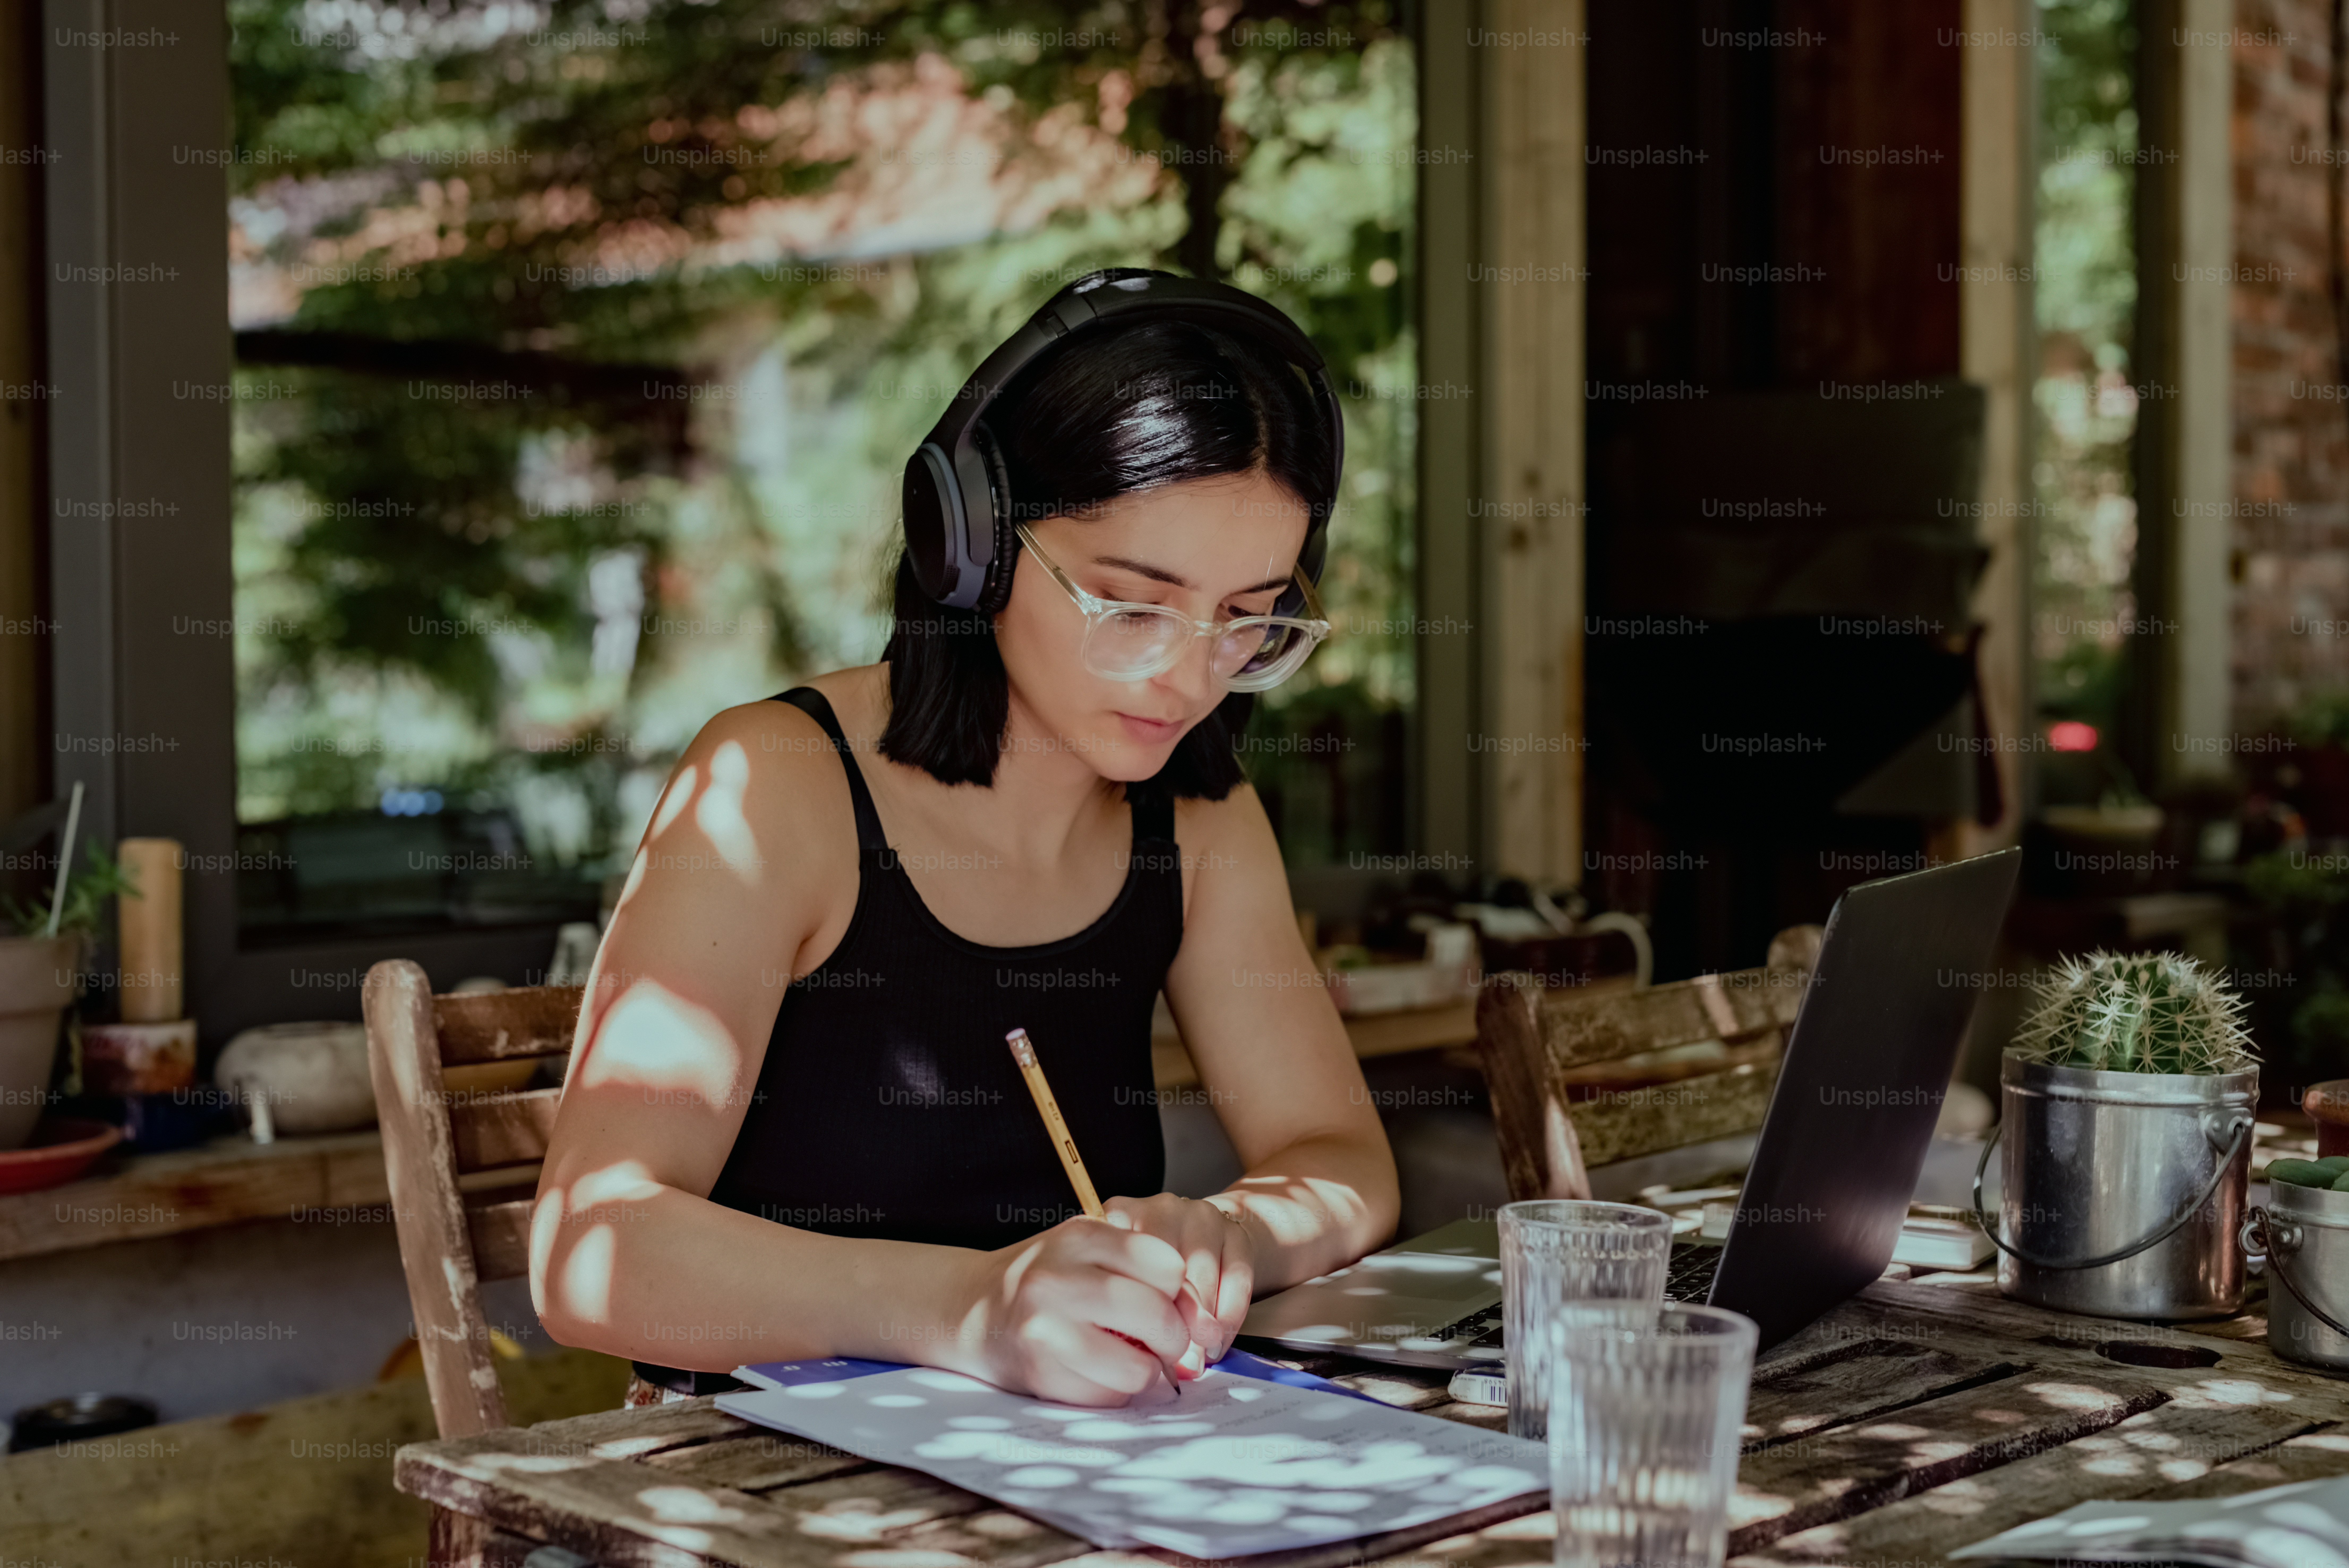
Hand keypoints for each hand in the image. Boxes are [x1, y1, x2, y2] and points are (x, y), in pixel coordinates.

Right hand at [943, 1216, 1194, 1405]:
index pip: (1168, 1267)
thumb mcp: (1090, 1252)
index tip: (1168, 1302)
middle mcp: (1059, 1278)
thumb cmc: (1046, 1280)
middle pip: (1157, 1317)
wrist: (972, 1308)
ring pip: (1138, 1369)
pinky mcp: (1038, 1373)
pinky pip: (1107, 1397)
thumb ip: (1143, 1271)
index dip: (1180, 1292)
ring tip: (1127, 1357)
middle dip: (1173, 1339)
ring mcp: (1044, 1328)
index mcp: (1081, 1237)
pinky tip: (1094, 1371)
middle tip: (1163, 1342)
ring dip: (1145, 1372)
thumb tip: (1203, 1324)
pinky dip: (1113, 1391)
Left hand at [1101, 1193, 1254, 1372]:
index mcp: (1121, 1215)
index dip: (1135, 1312)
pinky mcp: (1236, 1232)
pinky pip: (1236, 1280)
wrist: (1211, 1235)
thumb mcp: (1132, 1279)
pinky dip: (1229, 1318)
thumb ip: (1129, 1306)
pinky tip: (1218, 1342)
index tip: (1142, 1349)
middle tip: (1175, 1365)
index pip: (1124, 1263)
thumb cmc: (1158, 1269)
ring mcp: (1202, 1216)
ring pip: (1201, 1278)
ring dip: (1200, 1327)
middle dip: (1172, 1325)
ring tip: (1196, 1360)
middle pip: (1165, 1272)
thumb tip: (1138, 1357)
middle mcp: (1161, 1208)